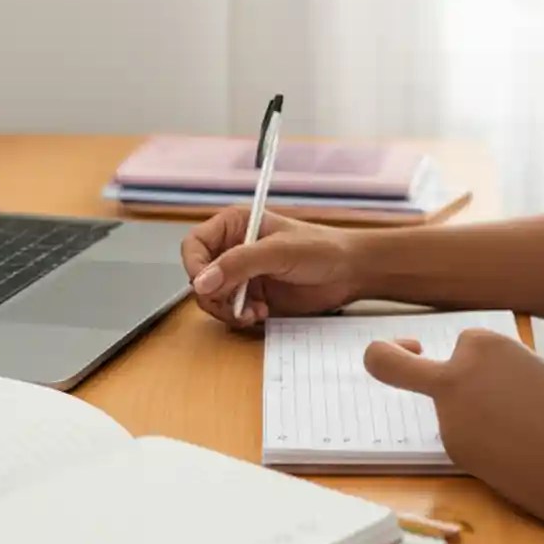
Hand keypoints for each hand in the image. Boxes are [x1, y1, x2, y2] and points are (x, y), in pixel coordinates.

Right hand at [181, 207, 361, 327]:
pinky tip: (261, 313)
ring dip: (226, 310)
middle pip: (199, 276)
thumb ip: (239, 264)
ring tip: (253, 312)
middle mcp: (232, 249)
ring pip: (211, 297)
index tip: (205, 286)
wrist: (349, 273)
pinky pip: (229, 311)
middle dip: (213, 295)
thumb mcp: (278, 252)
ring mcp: (241, 274)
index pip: (194, 245)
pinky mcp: (252, 296)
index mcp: (234, 226)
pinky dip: (239, 317)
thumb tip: (202, 282)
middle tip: (234, 304)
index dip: (194, 266)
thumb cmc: (321, 249)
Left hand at [364, 329, 543, 529]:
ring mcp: (448, 417)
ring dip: (470, 415)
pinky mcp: (453, 452)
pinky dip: (482, 443)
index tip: (495, 373)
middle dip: (386, 354)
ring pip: (445, 407)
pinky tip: (519, 454)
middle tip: (404, 355)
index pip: (464, 345)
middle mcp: (456, 375)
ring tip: (524, 434)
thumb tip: (509, 377)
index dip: (479, 359)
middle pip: (388, 361)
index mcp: (484, 346)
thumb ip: (518, 368)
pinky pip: (462, 437)